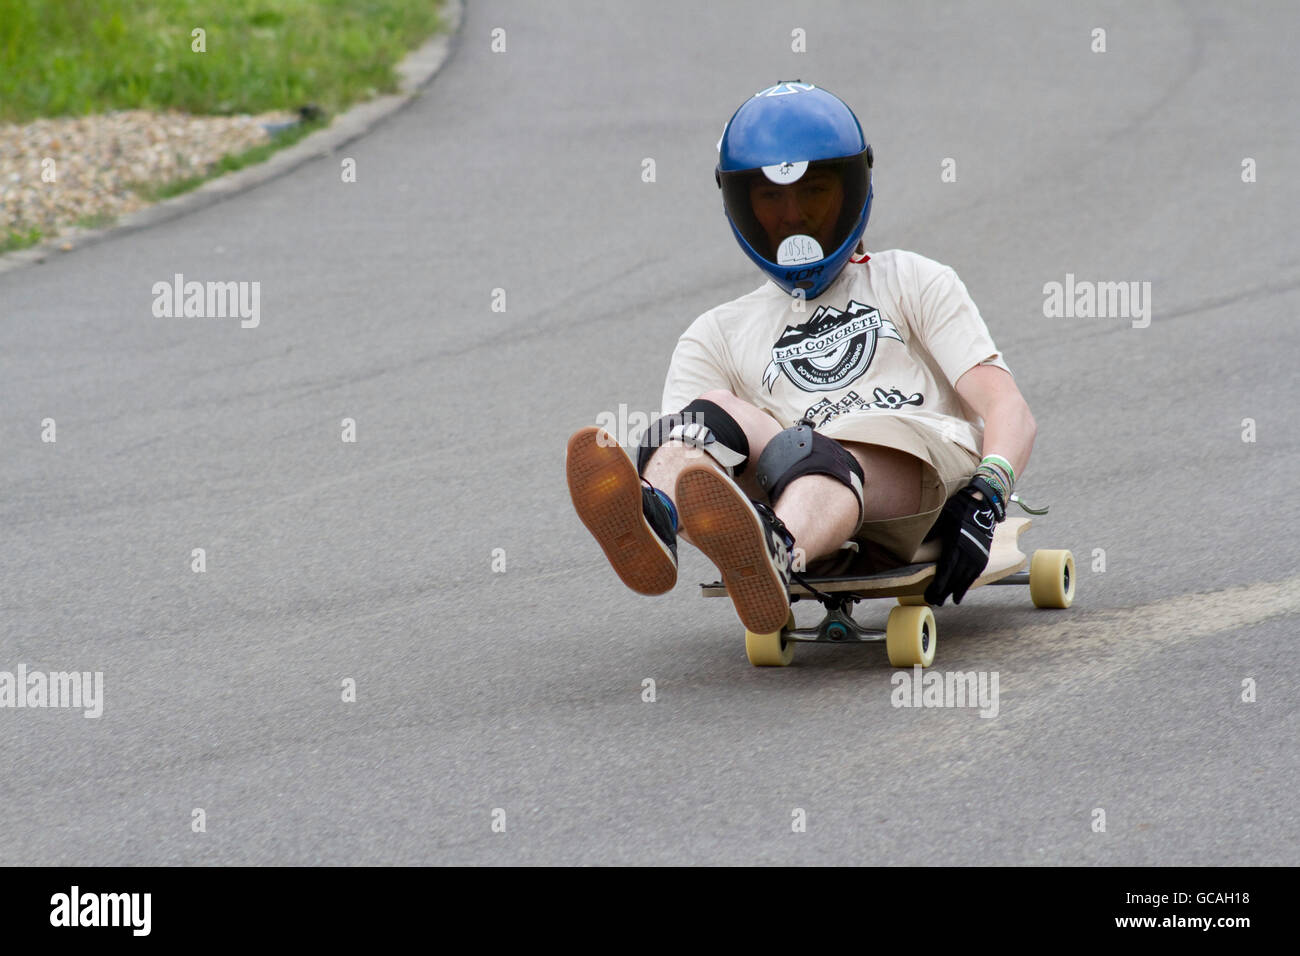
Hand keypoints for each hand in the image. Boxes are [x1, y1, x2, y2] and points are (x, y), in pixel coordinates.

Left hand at [924, 480, 1000, 605]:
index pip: (946, 569)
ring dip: (955, 591)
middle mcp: (969, 551)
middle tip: (934, 602)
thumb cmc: (958, 508)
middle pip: (955, 578)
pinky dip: (966, 584)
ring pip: (966, 578)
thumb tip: (914, 545)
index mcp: (957, 542)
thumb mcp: (942, 516)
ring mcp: (978, 554)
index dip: (938, 585)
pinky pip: (975, 574)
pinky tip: (959, 593)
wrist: (983, 503)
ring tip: (945, 601)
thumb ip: (930, 532)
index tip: (930, 596)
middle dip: (944, 592)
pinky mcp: (983, 555)